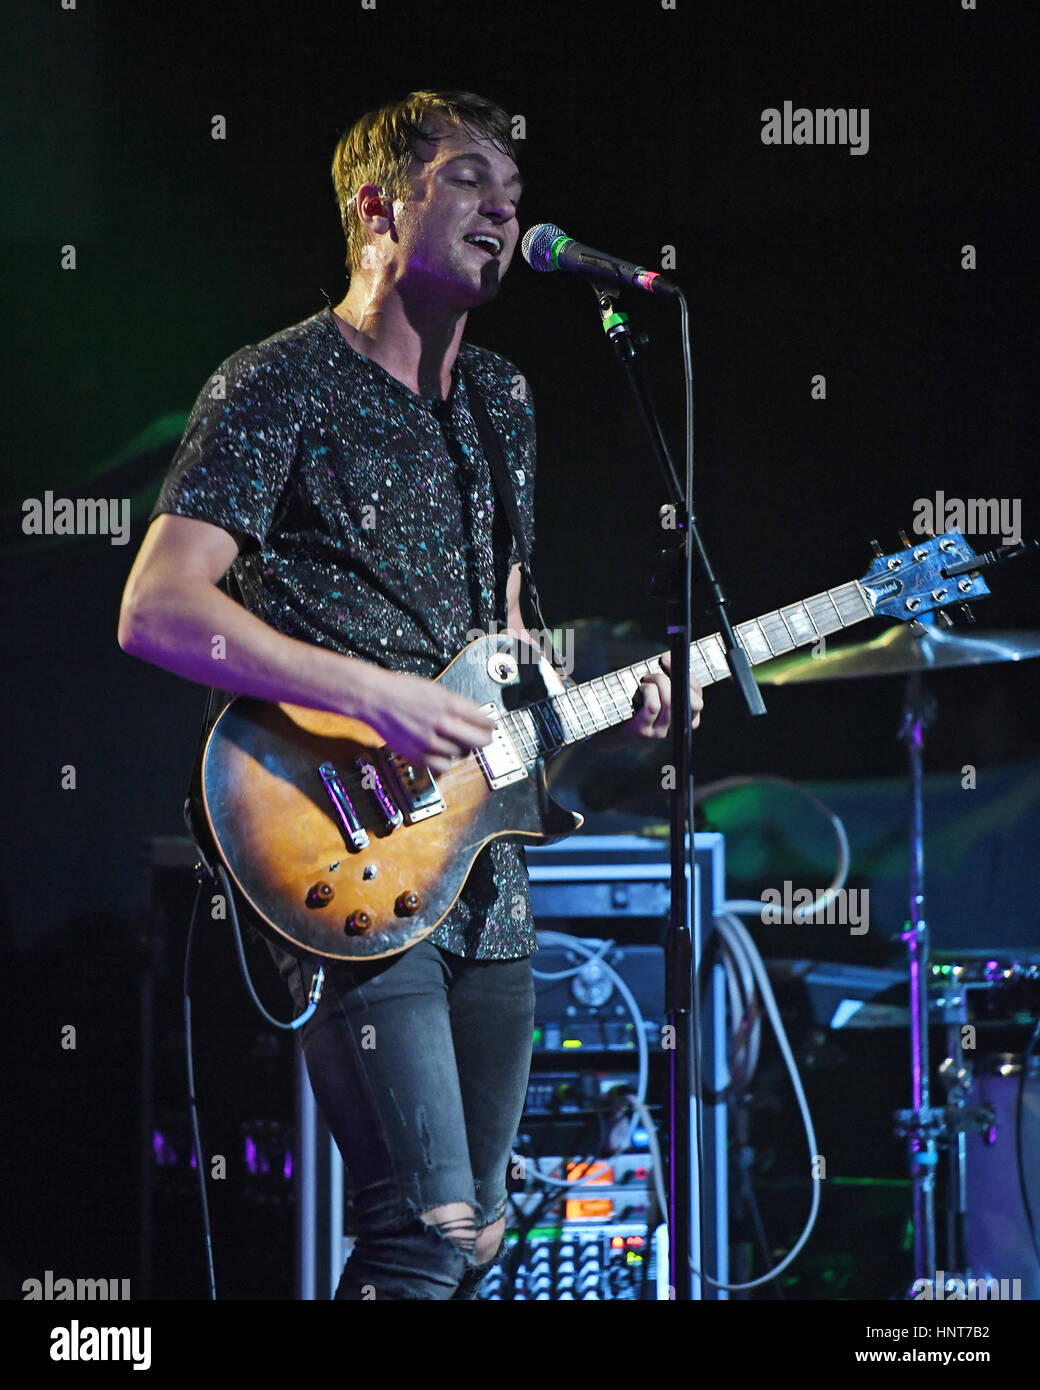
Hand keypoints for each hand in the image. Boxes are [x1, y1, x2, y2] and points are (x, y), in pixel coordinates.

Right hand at [363, 669, 495, 774]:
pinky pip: (443, 766)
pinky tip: (441, 753)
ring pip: (462, 754)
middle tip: (482, 739)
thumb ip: (456, 704)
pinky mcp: (418, 755)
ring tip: (453, 742)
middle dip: (484, 740)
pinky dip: (445, 762)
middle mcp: (443, 723)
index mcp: (449, 704)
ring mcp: (430, 741)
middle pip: (479, 742)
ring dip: (461, 749)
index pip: (483, 720)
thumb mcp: (435, 689)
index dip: (490, 725)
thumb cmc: (401, 690)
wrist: (375, 698)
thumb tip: (476, 717)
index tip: (490, 727)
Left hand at [625, 652, 703, 740]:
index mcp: (684, 719)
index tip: (672, 661)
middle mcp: (676, 728)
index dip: (690, 678)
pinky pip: (654, 706)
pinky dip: (648, 690)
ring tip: (646, 679)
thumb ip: (667, 679)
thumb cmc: (633, 702)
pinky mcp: (643, 732)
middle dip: (678, 679)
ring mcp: (660, 732)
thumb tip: (669, 656)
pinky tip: (640, 688)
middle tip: (659, 669)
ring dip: (659, 682)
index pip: (699, 699)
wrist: (608, 729)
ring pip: (672, 702)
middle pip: (695, 704)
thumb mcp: (655, 691)